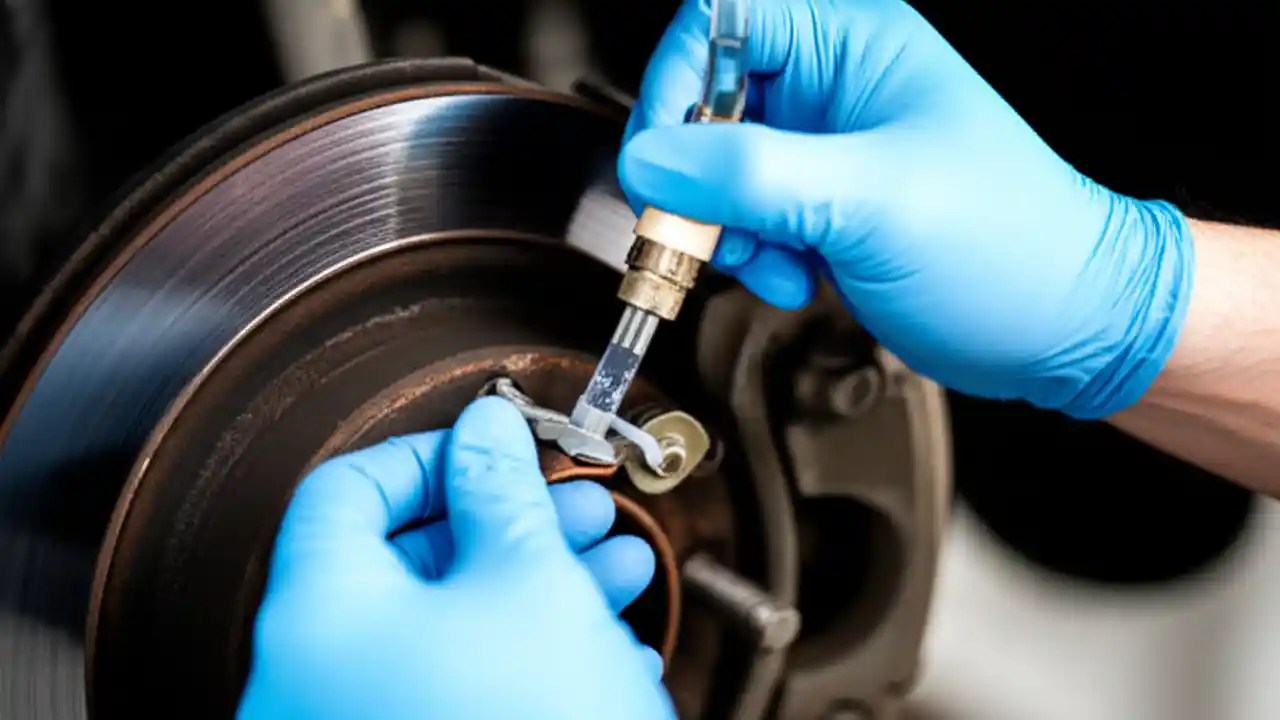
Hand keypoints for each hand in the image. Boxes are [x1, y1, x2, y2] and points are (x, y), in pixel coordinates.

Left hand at [238, 396, 676, 719]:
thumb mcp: (527, 583)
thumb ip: (499, 487)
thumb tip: (484, 430)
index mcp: (319, 616)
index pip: (346, 490)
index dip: (430, 454)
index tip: (492, 447)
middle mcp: (315, 679)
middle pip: (406, 561)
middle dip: (508, 522)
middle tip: (575, 506)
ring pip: (445, 627)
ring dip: (532, 583)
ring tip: (612, 564)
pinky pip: (454, 685)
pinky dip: (517, 649)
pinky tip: (594, 637)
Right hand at [618, 0, 1193, 418]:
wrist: (1061, 325)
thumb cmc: (1009, 245)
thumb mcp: (870, 202)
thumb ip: (750, 176)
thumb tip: (652, 161)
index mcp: (853, 45)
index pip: (721, 23)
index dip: (678, 82)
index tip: (669, 156)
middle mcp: (833, 88)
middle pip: (706, 104)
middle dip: (698, 177)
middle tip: (706, 228)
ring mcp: (825, 152)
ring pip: (717, 172)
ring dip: (726, 229)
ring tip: (773, 265)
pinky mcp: (822, 208)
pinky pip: (747, 220)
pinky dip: (753, 258)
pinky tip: (796, 279)